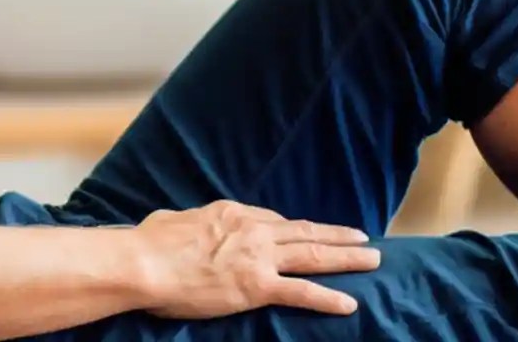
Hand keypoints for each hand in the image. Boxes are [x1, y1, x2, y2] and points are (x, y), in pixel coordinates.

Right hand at [132, 200, 379, 318]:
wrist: (145, 263)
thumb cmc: (148, 243)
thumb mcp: (172, 222)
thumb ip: (187, 224)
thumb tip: (179, 226)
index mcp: (231, 214)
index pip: (272, 220)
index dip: (295, 229)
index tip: (310, 233)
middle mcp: (252, 230)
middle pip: (304, 232)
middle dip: (337, 235)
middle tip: (363, 237)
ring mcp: (258, 257)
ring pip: (314, 255)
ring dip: (346, 257)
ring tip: (372, 259)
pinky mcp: (258, 286)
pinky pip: (302, 292)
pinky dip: (328, 297)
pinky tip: (349, 303)